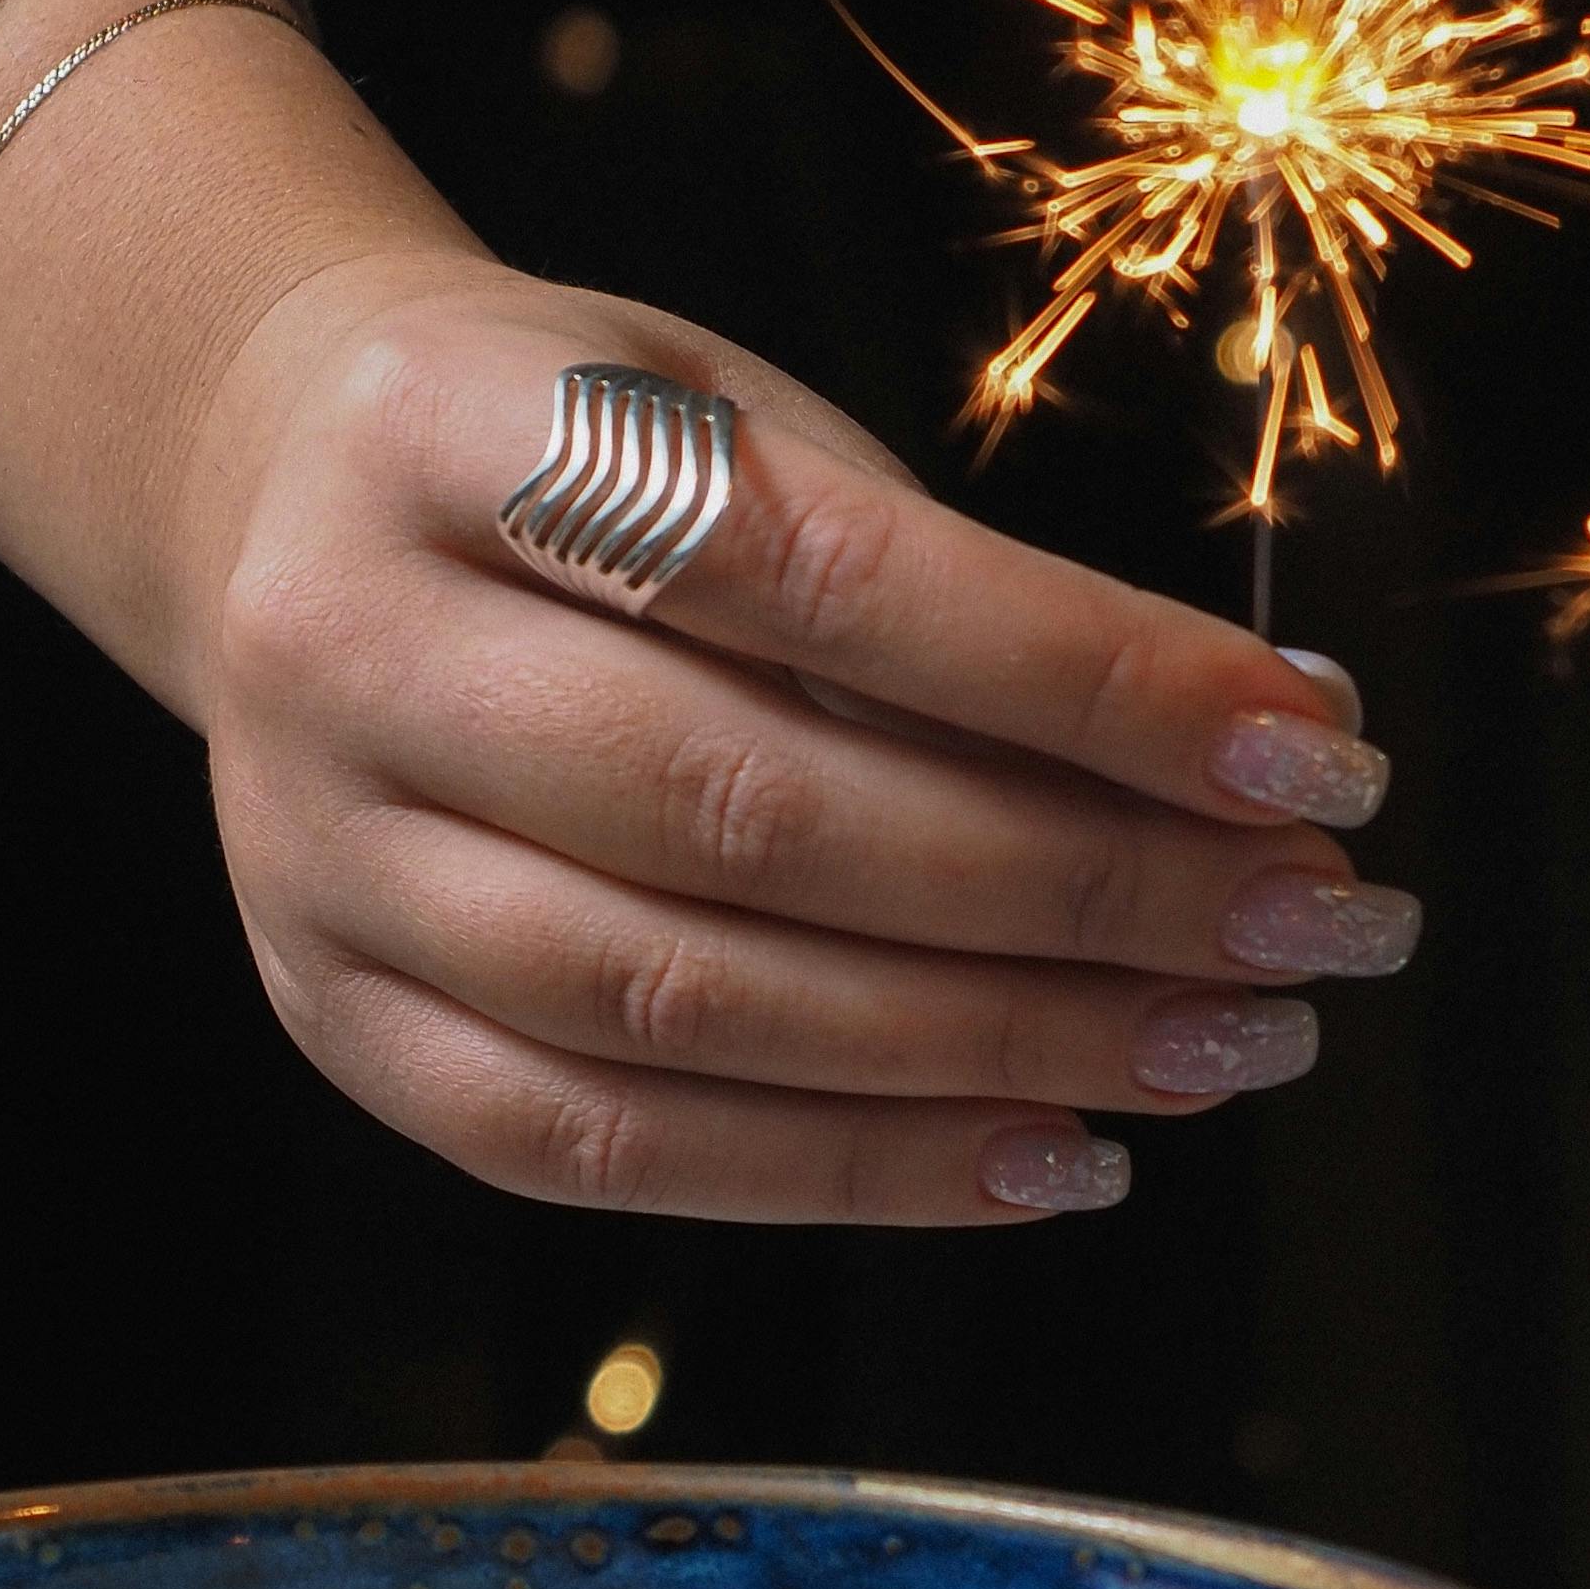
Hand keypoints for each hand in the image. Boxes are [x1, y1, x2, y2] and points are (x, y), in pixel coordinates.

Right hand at [171, 247, 1413, 1223]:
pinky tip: (1052, 1151)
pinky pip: (606, 1145)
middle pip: (752, 811)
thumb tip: (1262, 749)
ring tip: (1225, 1042)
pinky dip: (851, 1170)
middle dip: (1082, 888)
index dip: (1078, 673)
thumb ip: (949, 588)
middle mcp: (345, 645)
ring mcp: (318, 857)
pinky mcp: (340, 1023)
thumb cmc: (587, 448)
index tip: (1310, 747)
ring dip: (999, 1048)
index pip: (813, 573)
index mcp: (450, 425)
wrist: (275, 490)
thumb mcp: (740, 418)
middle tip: (1313, 922)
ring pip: (685, 1005)